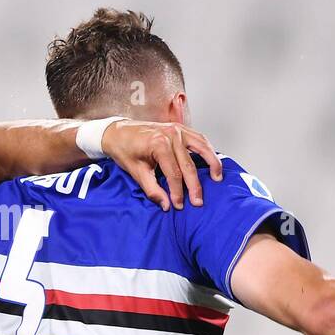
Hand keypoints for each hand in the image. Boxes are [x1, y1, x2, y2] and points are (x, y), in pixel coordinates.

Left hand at [102, 119, 222, 210]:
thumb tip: (165, 205)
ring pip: (201, 148)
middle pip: (189, 164)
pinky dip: (208, 149)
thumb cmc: (125, 149)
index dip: (177, 192)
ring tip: (217, 178)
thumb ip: (152, 189)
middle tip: (198, 201)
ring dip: (212, 163)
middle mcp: (171, 135)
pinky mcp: (180, 128)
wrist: (118, 131)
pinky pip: (199, 139)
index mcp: (159, 144)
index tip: (179, 205)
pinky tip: (212, 161)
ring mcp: (177, 129)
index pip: (174, 174)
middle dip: (194, 186)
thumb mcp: (136, 172)